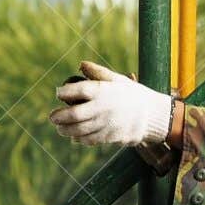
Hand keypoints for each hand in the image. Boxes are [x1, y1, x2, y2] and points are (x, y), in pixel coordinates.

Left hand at [51, 61, 174, 147]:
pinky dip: (79, 139)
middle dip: (59, 117)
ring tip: (59, 128)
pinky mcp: (109, 137)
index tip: (58, 93)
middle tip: (52, 117)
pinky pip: (89, 140)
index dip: (64, 92)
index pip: (77, 90)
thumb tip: (81, 65)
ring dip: (65, 130)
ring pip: (79, 130)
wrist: (152, 115)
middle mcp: (102, 108)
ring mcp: (105, 124)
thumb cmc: (133, 94)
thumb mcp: (118, 79)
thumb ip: (98, 73)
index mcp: (103, 91)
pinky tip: (74, 136)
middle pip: (74, 114)